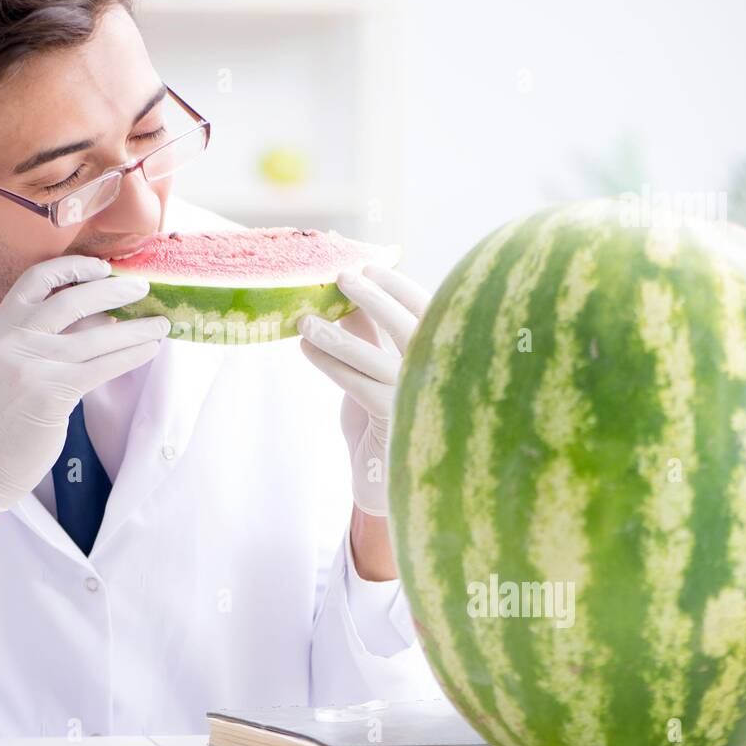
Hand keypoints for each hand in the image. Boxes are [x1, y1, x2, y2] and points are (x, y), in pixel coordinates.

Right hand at [0, 255, 169, 511]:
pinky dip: (131, 356)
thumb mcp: (11, 358)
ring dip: (135, 329)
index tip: (105, 267)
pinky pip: (102, 367)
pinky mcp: (50, 394)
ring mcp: (30, 366)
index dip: (74, 267)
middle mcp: (11, 338)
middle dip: (114, 291)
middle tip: (144, 287)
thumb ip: (44, 332)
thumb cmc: (6, 407)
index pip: (37, 278)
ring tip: (161, 324)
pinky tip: (149, 351)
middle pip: (72, 300)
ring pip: (95, 337)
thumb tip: (105, 313)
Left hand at [297, 263, 429, 516]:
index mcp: (440, 355)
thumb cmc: (379, 415)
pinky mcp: (394, 421)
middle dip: (373, 298)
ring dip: (336, 335)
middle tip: (342, 277)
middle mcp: (437, 375)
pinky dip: (329, 363)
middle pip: (408, 327)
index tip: (369, 266)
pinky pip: (357, 385)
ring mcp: (417, 398)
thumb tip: (347, 287)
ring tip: (305, 319)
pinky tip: (307, 349)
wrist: (383, 478)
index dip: (398, 286)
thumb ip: (367, 331)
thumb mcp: (374, 366)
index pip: (428, 310)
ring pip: (375, 357)